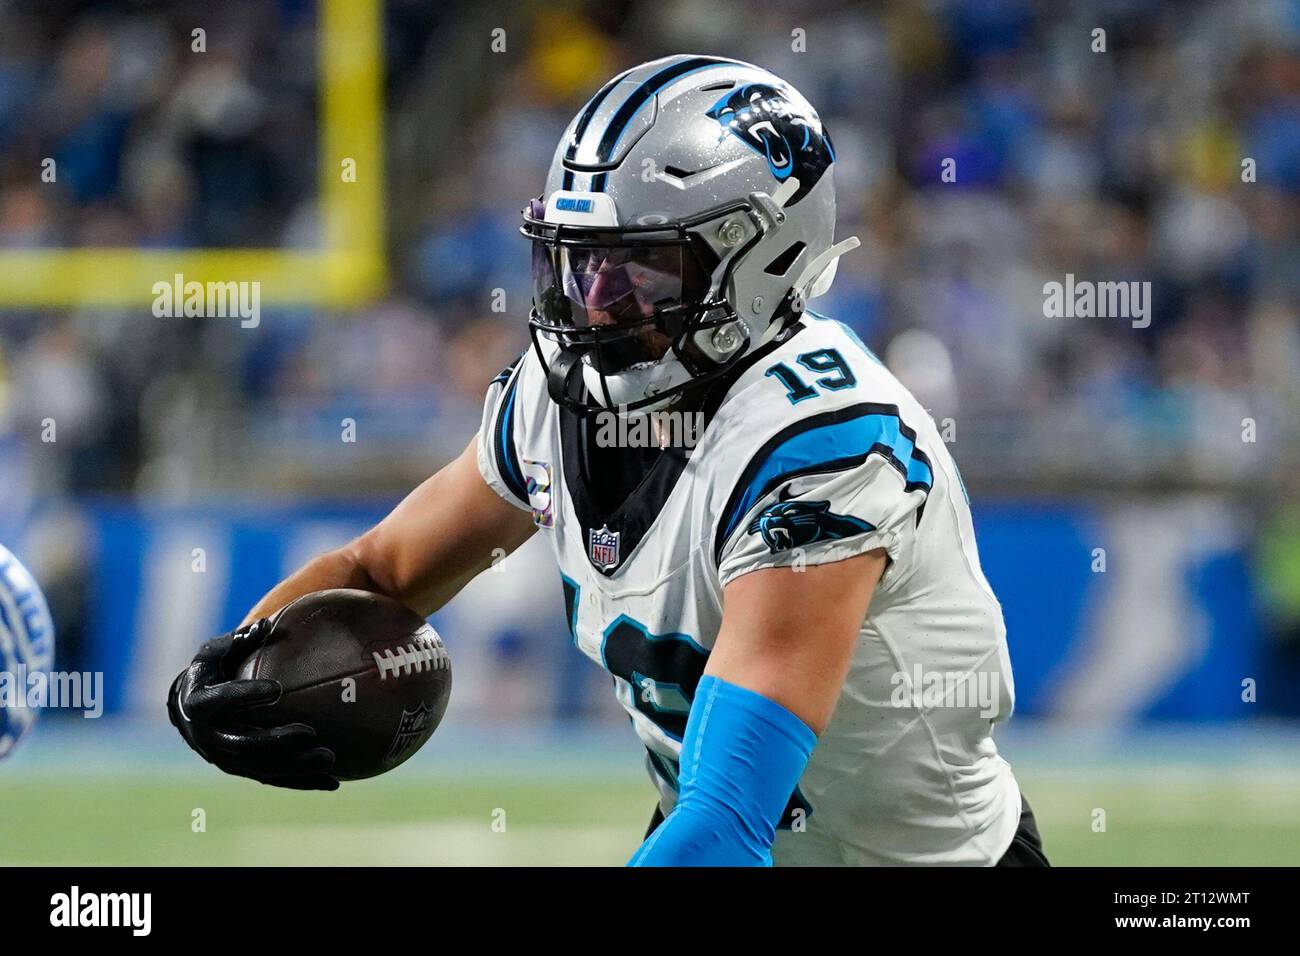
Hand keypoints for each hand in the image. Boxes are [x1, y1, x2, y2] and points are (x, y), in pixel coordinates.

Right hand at [167, 618, 338, 790]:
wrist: (189, 709)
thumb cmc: (209, 672)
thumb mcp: (216, 652)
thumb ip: (239, 641)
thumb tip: (266, 624)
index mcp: (199, 704)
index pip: (222, 701)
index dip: (246, 696)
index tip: (276, 688)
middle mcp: (209, 737)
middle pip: (244, 744)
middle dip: (277, 741)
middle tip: (309, 733)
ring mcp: (226, 758)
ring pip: (262, 767)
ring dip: (295, 766)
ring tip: (329, 758)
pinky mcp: (244, 769)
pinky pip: (274, 778)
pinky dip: (302, 782)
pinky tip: (332, 782)